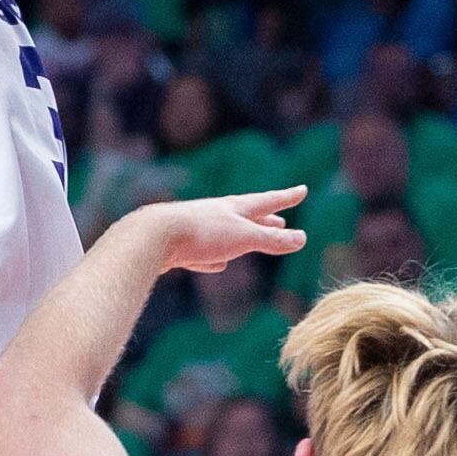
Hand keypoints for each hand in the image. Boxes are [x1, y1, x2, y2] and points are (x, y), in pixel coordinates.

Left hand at [122, 186, 306, 275]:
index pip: (268, 201)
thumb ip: (272, 240)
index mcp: (235, 208)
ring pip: (228, 233)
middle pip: (248, 216)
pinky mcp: (184, 247)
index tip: (302, 190)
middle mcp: (218, 214)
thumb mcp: (244, 237)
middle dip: (266, 220)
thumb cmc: (202, 233)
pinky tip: (216, 265)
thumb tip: (302, 239)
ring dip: (243, 237)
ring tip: (251, 241)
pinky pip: (207, 251)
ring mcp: (200, 229)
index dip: (287, 198)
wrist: (154, 237)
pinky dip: (217, 257)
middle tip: (280, 219)